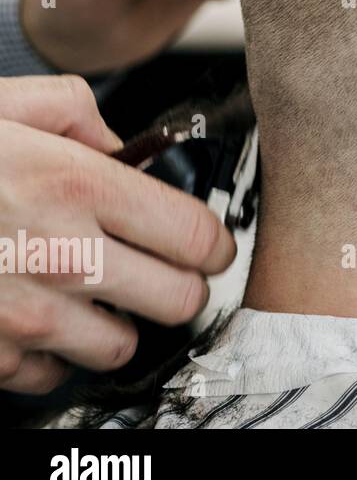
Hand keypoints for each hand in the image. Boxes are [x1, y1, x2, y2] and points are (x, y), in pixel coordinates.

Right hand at [0, 76, 235, 393]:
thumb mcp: (5, 103)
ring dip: (117, 324)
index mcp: (80, 186)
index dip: (214, 245)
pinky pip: (53, 376)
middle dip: (177, 286)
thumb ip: (79, 115)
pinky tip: (37, 320)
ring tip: (91, 295)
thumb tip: (121, 144)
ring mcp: (25, 313)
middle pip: (179, 300)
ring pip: (123, 346)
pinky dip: (53, 356)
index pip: (199, 237)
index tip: (207, 246)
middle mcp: (64, 255)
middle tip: (158, 271)